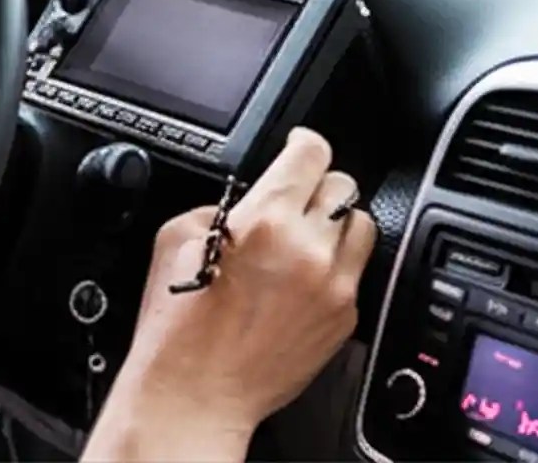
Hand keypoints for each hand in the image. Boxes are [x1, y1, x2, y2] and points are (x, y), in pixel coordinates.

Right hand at [82, 128, 376, 461]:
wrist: (196, 393)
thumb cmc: (178, 326)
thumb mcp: (174, 240)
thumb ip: (219, 205)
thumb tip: (248, 201)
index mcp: (265, 220)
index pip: (312, 153)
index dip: (304, 143)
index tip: (299, 147)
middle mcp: (309, 248)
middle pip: (343, 185)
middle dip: (316, 187)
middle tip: (294, 201)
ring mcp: (334, 285)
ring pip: (362, 226)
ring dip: (336, 225)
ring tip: (306, 241)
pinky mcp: (345, 317)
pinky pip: (356, 272)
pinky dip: (335, 268)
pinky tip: (303, 282)